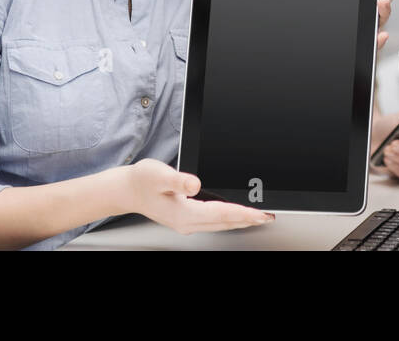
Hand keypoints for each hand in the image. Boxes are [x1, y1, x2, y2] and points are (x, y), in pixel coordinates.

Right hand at [124, 159, 271, 233]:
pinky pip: (215, 221)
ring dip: (242, 221)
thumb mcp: (158, 175)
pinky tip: (238, 215)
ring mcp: (187, 222)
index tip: (260, 213)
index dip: (242, 213)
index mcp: (183, 213)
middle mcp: (187, 222)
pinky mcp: (187, 218)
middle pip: (225, 222)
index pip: (220, 214)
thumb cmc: (142, 181)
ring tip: (260, 217)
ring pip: (221, 224)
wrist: (128, 190)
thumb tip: (195, 184)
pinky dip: (230, 218)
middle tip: (270, 215)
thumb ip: (178, 180)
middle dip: (249, 220)